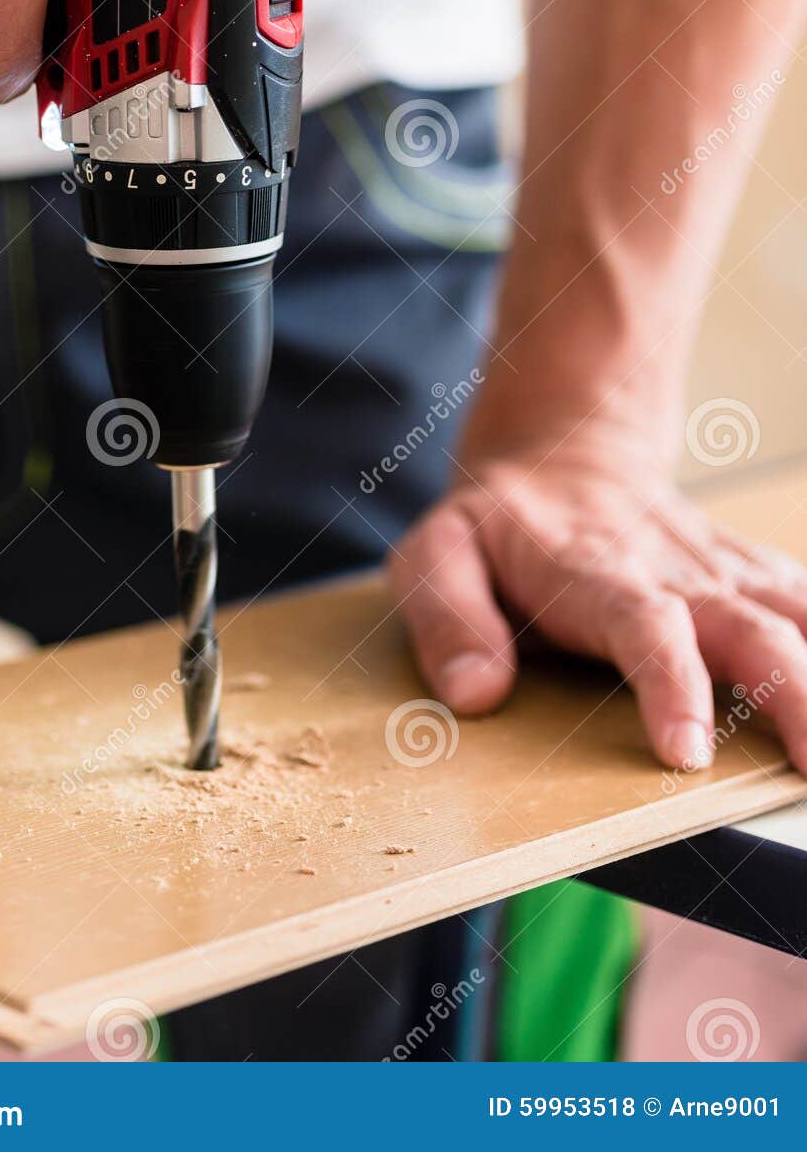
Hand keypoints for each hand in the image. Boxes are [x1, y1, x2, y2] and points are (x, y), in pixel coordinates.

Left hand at [389, 428, 806, 774]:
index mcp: (595, 575)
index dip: (672, 685)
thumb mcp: (436, 554)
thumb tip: (476, 693)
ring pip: (799, 617)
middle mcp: (673, 573)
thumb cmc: (496, 525)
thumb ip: (448, 619)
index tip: (687, 752)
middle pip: (750, 628)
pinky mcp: (750, 577)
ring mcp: (720, 573)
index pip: (645, 627)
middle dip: (793, 696)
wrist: (562, 455)